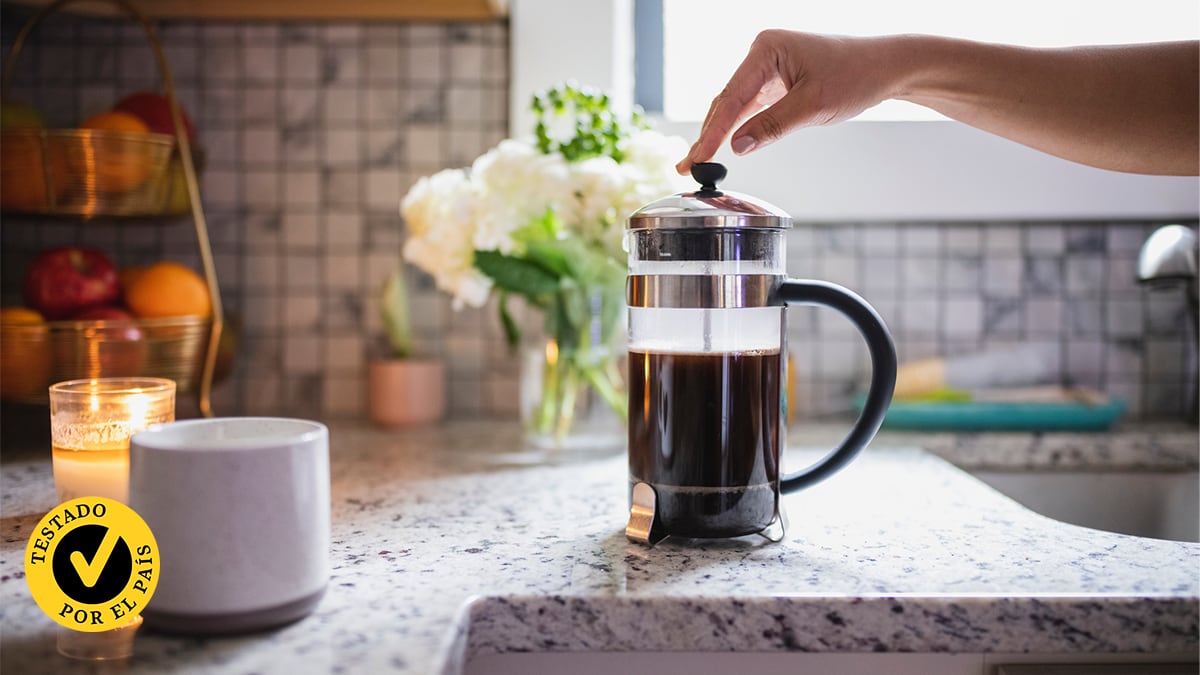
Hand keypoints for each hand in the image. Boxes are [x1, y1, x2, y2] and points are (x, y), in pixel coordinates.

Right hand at [677, 31, 900, 173]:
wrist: (886, 67)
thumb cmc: (856, 75)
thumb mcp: (813, 106)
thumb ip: (772, 126)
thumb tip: (737, 147)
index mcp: (766, 49)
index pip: (731, 97)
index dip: (712, 131)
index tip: (697, 158)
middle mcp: (762, 53)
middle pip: (726, 100)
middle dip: (707, 135)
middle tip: (688, 167)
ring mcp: (768, 67)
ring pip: (735, 105)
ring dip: (718, 133)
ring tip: (696, 162)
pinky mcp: (776, 80)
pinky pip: (749, 107)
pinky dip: (737, 128)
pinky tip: (721, 147)